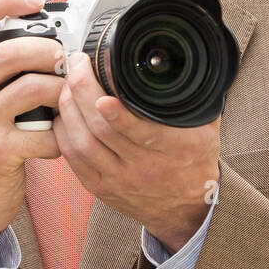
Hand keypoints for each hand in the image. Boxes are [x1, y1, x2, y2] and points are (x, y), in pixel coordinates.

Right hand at [0, 0, 66, 259]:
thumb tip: (49, 33)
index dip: (4, 0)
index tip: (36, 1)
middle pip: (9, 50)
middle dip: (50, 51)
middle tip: (67, 60)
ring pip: (32, 87)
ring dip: (62, 91)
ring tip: (69, 99)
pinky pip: (43, 131)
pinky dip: (61, 134)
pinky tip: (60, 137)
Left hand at [54, 51, 220, 254]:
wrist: (186, 209)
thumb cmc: (194, 161)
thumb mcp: (205, 126)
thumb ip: (194, 95)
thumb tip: (182, 59)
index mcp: (173, 149)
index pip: (141, 131)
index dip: (118, 113)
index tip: (103, 90)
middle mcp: (144, 167)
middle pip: (102, 130)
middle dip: (82, 91)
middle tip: (78, 64)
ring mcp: (119, 179)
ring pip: (82, 142)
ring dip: (68, 108)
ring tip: (67, 82)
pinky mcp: (100, 188)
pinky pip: (72, 158)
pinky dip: (63, 131)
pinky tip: (62, 112)